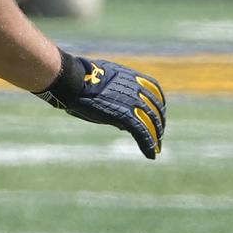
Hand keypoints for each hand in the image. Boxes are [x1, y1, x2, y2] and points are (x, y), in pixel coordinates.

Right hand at [36, 52, 166, 158]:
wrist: (74, 79)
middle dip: (159, 123)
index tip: (158, 114)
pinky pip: (142, 133)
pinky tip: (151, 155)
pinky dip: (148, 145)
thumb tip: (114, 103)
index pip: (155, 93)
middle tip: (159, 134)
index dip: (158, 105)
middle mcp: (137, 90)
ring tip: (156, 148)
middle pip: (156, 109)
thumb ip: (114, 91)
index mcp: (133, 79)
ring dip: (155, 137)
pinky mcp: (126, 116)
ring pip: (152, 122)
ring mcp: (133, 103)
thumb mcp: (103, 80)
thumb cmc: (80, 78)